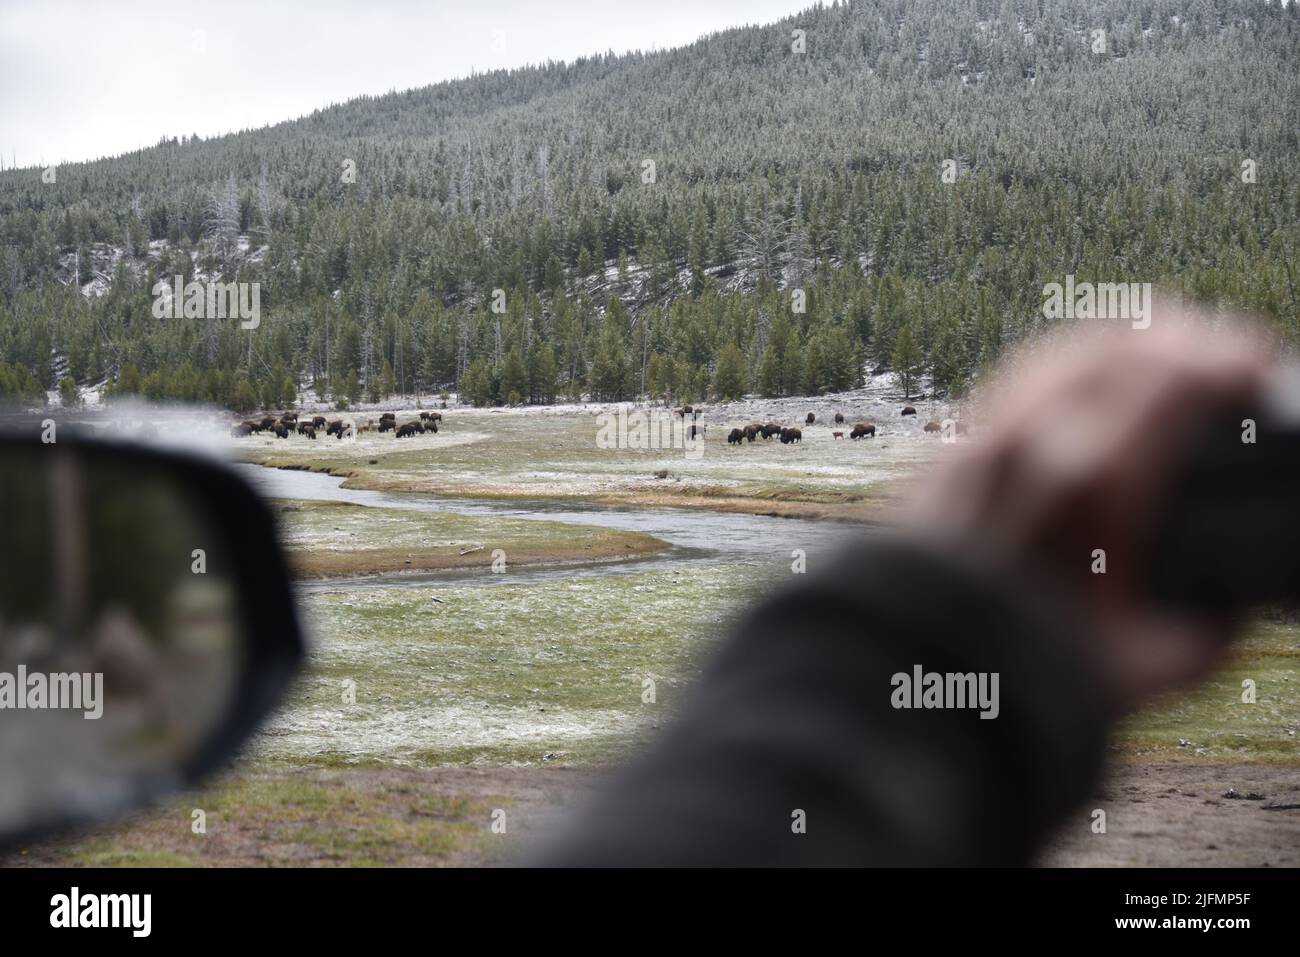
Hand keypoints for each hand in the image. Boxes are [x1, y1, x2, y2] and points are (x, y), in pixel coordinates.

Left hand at [904, 306, 1270, 712]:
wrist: (910, 674)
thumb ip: (1208, 629)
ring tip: (1169, 348)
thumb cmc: (1023, 676)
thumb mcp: (1147, 667)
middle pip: (1126, 347)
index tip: (1257, 363)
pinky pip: (1015, 380)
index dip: (1229, 357)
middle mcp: (1034, 441)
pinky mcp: (951, 452)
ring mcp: (985, 440)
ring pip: (1064, 352)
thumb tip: (1229, 607)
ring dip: (1126, 341)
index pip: (1177, 375)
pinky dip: (1065, 363)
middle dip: (1188, 339)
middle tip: (1226, 355)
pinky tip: (1088, 373)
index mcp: (1095, 481)